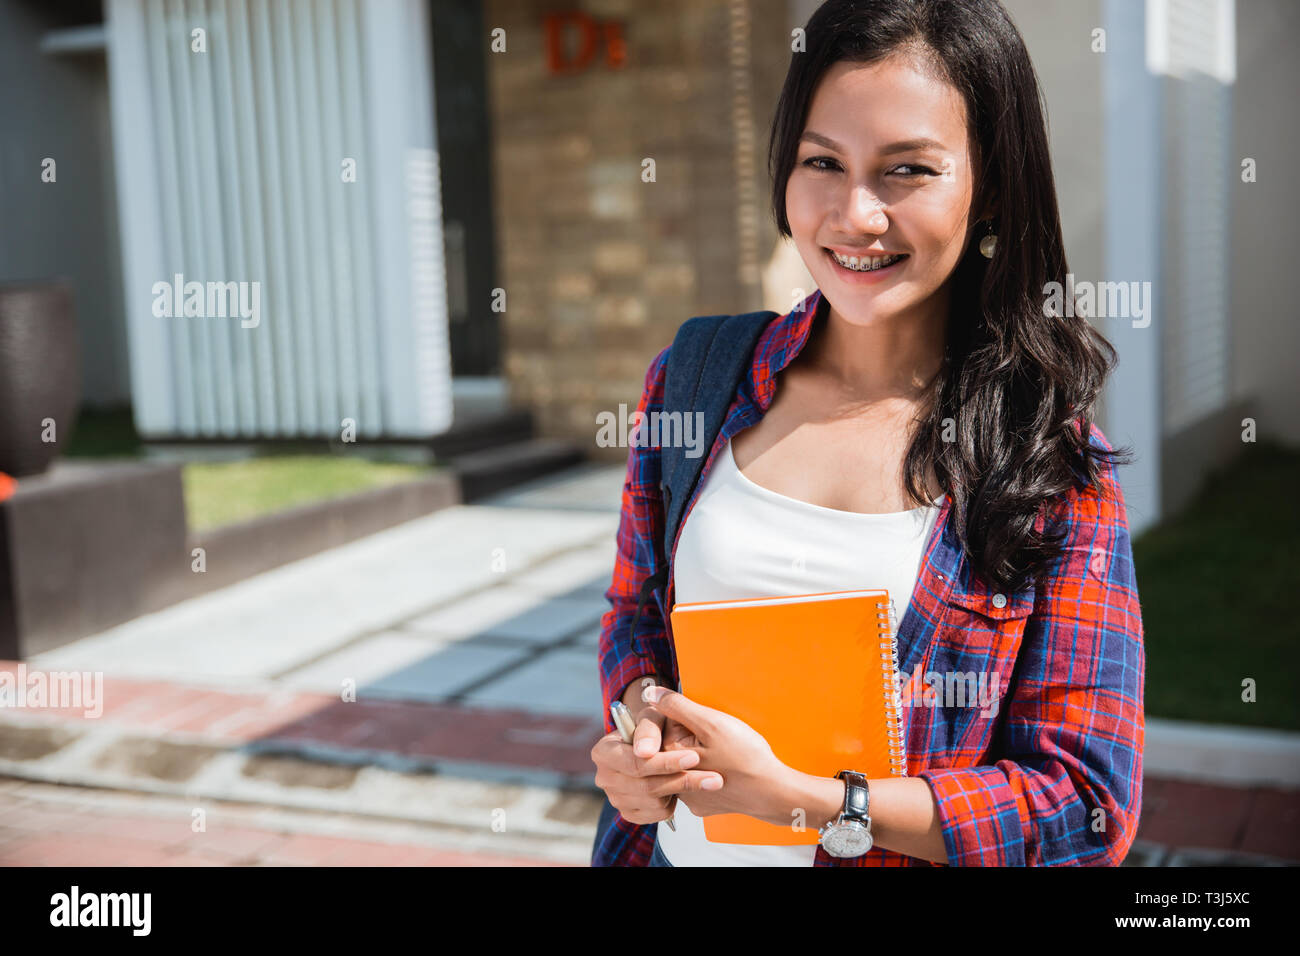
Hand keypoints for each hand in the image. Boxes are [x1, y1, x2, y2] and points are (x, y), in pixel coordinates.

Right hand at [591, 701, 722, 825]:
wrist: (656, 744)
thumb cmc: (655, 727)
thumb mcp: (654, 717)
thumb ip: (650, 728)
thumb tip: (644, 750)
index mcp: (603, 752)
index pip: (636, 762)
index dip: (665, 762)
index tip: (694, 758)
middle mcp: (605, 778)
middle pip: (647, 786)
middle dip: (683, 780)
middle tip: (714, 778)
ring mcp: (616, 798)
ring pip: (655, 801)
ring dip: (681, 790)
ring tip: (700, 778)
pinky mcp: (630, 813)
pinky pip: (657, 814)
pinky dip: (673, 803)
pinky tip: (679, 788)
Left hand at [640, 685, 792, 824]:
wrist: (773, 792)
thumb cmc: (746, 757)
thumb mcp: (711, 723)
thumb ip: (678, 707)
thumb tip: (650, 694)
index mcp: (669, 759)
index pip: (660, 728)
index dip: (683, 717)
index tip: (703, 720)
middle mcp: (673, 782)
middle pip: (673, 746)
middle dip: (693, 735)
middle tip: (719, 739)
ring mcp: (688, 796)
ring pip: (686, 763)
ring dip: (701, 752)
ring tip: (724, 752)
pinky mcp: (702, 804)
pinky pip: (698, 780)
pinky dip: (709, 771)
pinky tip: (726, 768)